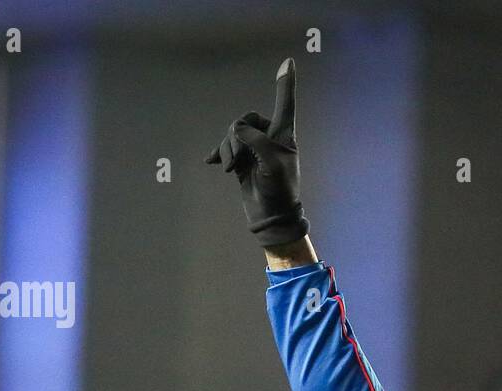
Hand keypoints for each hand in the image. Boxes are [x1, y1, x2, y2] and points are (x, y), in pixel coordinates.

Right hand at [205, 57, 309, 247]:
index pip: (284, 104)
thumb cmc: (279, 190)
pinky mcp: (242, 161)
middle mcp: (269, 138)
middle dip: (237, 136)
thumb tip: (236, 130)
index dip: (285, 84)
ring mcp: (254, 150)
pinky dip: (219, 153)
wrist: (271, 218)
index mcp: (284, 135)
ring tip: (231, 168)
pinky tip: (212, 162)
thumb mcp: (270, 161)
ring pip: (233, 134)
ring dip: (228, 149)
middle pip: (246, 119)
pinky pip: (225, 148)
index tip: (288, 61)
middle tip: (239, 160)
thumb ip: (253, 139)